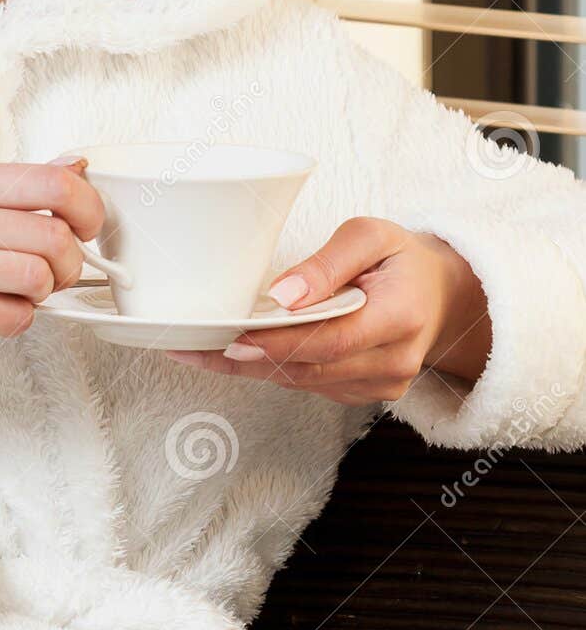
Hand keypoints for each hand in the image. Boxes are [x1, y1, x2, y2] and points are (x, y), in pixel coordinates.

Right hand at [0, 157, 101, 395]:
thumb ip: (10, 185)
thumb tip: (79, 163)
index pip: (52, 180)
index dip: (89, 207)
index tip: (89, 227)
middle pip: (56, 235)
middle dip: (72, 262)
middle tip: (59, 272)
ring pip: (41, 277)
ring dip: (46, 293)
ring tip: (22, 291)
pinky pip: (14, 317)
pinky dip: (17, 319)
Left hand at [166, 216, 492, 406]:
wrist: (437, 294)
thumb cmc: (398, 258)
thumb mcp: (371, 236)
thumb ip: (329, 262)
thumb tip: (283, 294)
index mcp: (402, 316)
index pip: (332, 340)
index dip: (279, 343)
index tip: (232, 338)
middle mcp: (394, 361)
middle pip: (309, 369)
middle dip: (247, 359)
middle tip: (192, 347)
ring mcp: (382, 385)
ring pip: (303, 382)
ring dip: (250, 368)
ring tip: (197, 349)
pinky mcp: (364, 394)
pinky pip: (310, 385)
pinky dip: (272, 368)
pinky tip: (234, 352)